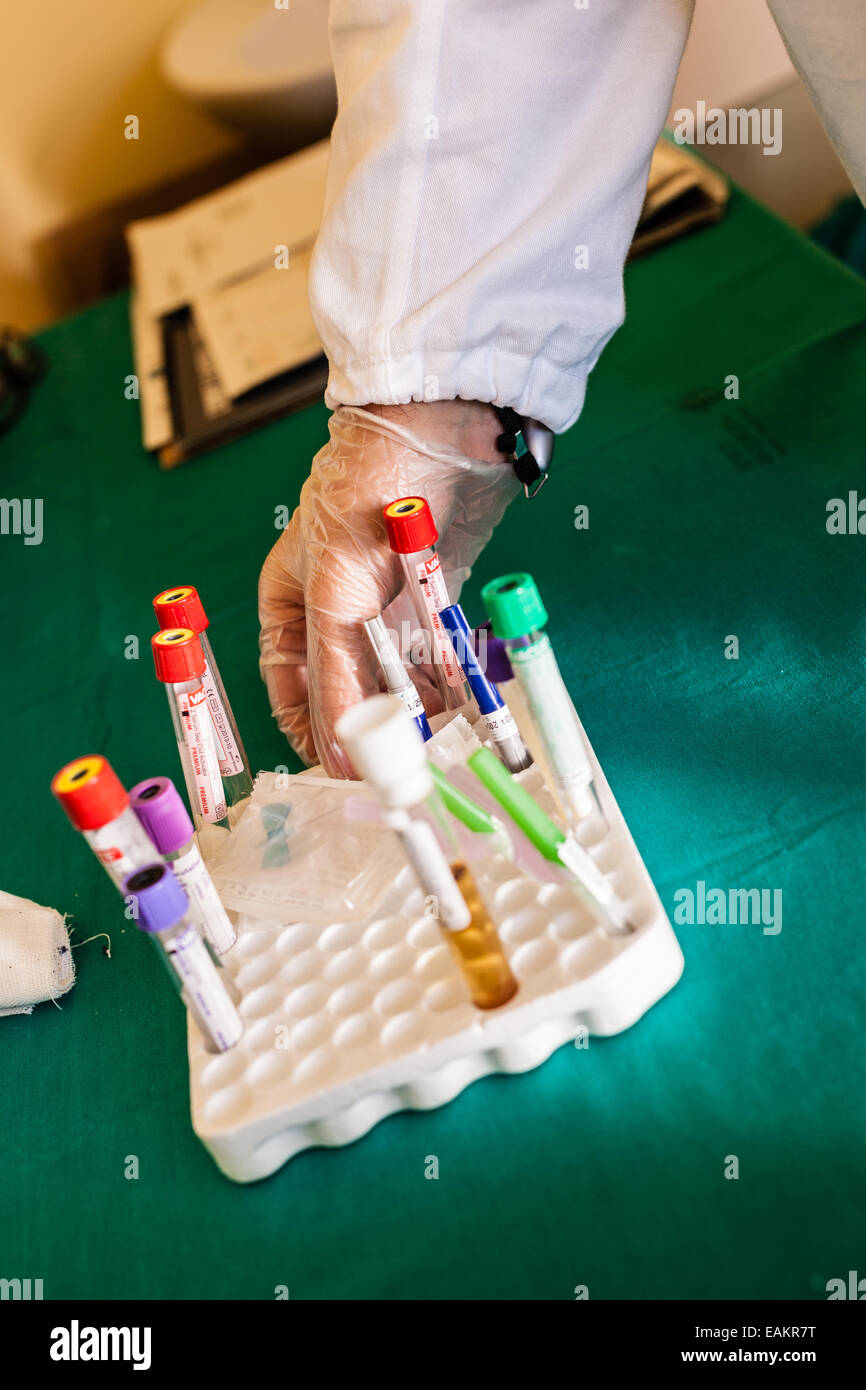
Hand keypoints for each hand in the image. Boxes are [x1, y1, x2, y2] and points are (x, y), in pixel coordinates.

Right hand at [258, 400, 517, 774]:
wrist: (442, 431)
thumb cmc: (363, 497)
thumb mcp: (336, 597)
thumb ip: (336, 678)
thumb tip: (339, 758)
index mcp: (289, 606)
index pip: (291, 690)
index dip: (313, 736)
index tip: (343, 775)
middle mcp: (334, 612)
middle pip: (351, 689)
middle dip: (375, 727)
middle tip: (402, 764)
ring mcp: (386, 606)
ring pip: (397, 678)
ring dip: (416, 710)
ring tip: (437, 740)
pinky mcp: (432, 597)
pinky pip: (436, 657)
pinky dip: (446, 682)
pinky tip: (459, 705)